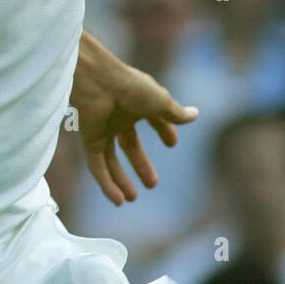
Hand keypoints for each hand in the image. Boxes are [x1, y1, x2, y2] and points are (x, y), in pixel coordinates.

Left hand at [69, 34, 198, 206]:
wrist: (97, 82)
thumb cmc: (131, 87)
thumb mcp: (160, 102)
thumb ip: (176, 113)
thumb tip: (195, 114)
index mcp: (136, 102)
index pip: (152, 119)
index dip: (163, 130)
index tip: (172, 144)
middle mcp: (118, 116)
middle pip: (130, 145)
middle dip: (141, 164)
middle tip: (153, 184)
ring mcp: (102, 129)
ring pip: (111, 160)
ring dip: (121, 179)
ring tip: (132, 199)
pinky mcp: (89, 141)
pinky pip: (97, 167)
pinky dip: (107, 184)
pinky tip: (118, 201)